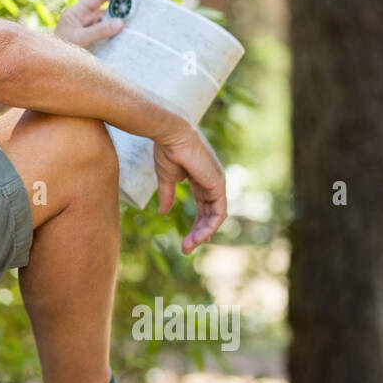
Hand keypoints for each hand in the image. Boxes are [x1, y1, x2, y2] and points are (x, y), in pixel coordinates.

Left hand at [53, 0, 137, 49]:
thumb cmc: (59, 51)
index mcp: (76, 13)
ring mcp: (87, 32)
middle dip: (121, 9)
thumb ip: (99, 31)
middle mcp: (82, 20)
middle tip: (140, 8)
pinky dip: (115, 37)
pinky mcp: (91, 43)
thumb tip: (120, 23)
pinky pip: (106, 37)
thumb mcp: (79, 39)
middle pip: (105, 11)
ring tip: (138, 25)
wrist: (50, 69)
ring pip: (107, 24)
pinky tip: (127, 39)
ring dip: (120, 25)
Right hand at [152, 121, 226, 254]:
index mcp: (201, 179)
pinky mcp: (218, 185)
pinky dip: (210, 226)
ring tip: (188, 246)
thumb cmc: (167, 150)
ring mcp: (217, 183)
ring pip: (215, 216)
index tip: (189, 239)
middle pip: (210, 214)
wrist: (170, 133)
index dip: (198, 223)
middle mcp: (213, 182)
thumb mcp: (166, 177)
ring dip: (203, 233)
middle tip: (186, 248)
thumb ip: (167, 195)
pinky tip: (200, 236)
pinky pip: (219, 213)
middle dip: (199, 232)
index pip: (204, 206)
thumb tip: (163, 212)